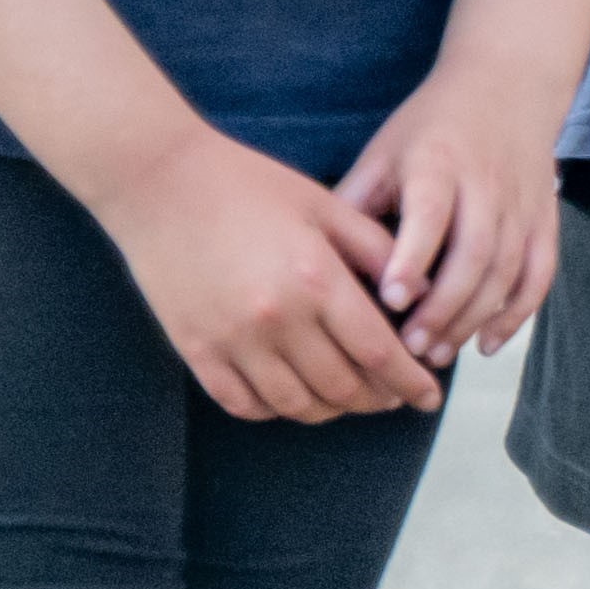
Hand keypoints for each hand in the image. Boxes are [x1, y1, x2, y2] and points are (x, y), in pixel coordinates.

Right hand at [87, 125, 438, 423]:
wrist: (158, 178)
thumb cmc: (249, 184)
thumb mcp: (325, 205)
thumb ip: (376, 251)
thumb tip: (421, 296)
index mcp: (317, 279)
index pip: (381, 353)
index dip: (412, 383)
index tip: (432, 398)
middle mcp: (277, 319)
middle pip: (343, 387)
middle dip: (378, 399)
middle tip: (393, 395)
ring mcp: (232, 340)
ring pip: (296, 405)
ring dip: (331, 410)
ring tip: (348, 397)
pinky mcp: (195, 350)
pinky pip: (244, 404)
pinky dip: (276, 410)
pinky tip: (294, 395)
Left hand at [332, 59, 573, 369]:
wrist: (507, 86)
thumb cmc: (430, 128)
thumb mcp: (384, 151)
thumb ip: (355, 203)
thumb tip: (318, 264)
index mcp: (439, 161)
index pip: (431, 212)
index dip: (412, 258)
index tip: (390, 300)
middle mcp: (487, 183)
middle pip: (474, 253)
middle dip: (443, 307)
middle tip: (408, 347)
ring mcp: (521, 204)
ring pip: (505, 271)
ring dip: (472, 318)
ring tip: (435, 353)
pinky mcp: (545, 220)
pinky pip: (538, 275)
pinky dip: (516, 314)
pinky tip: (485, 343)